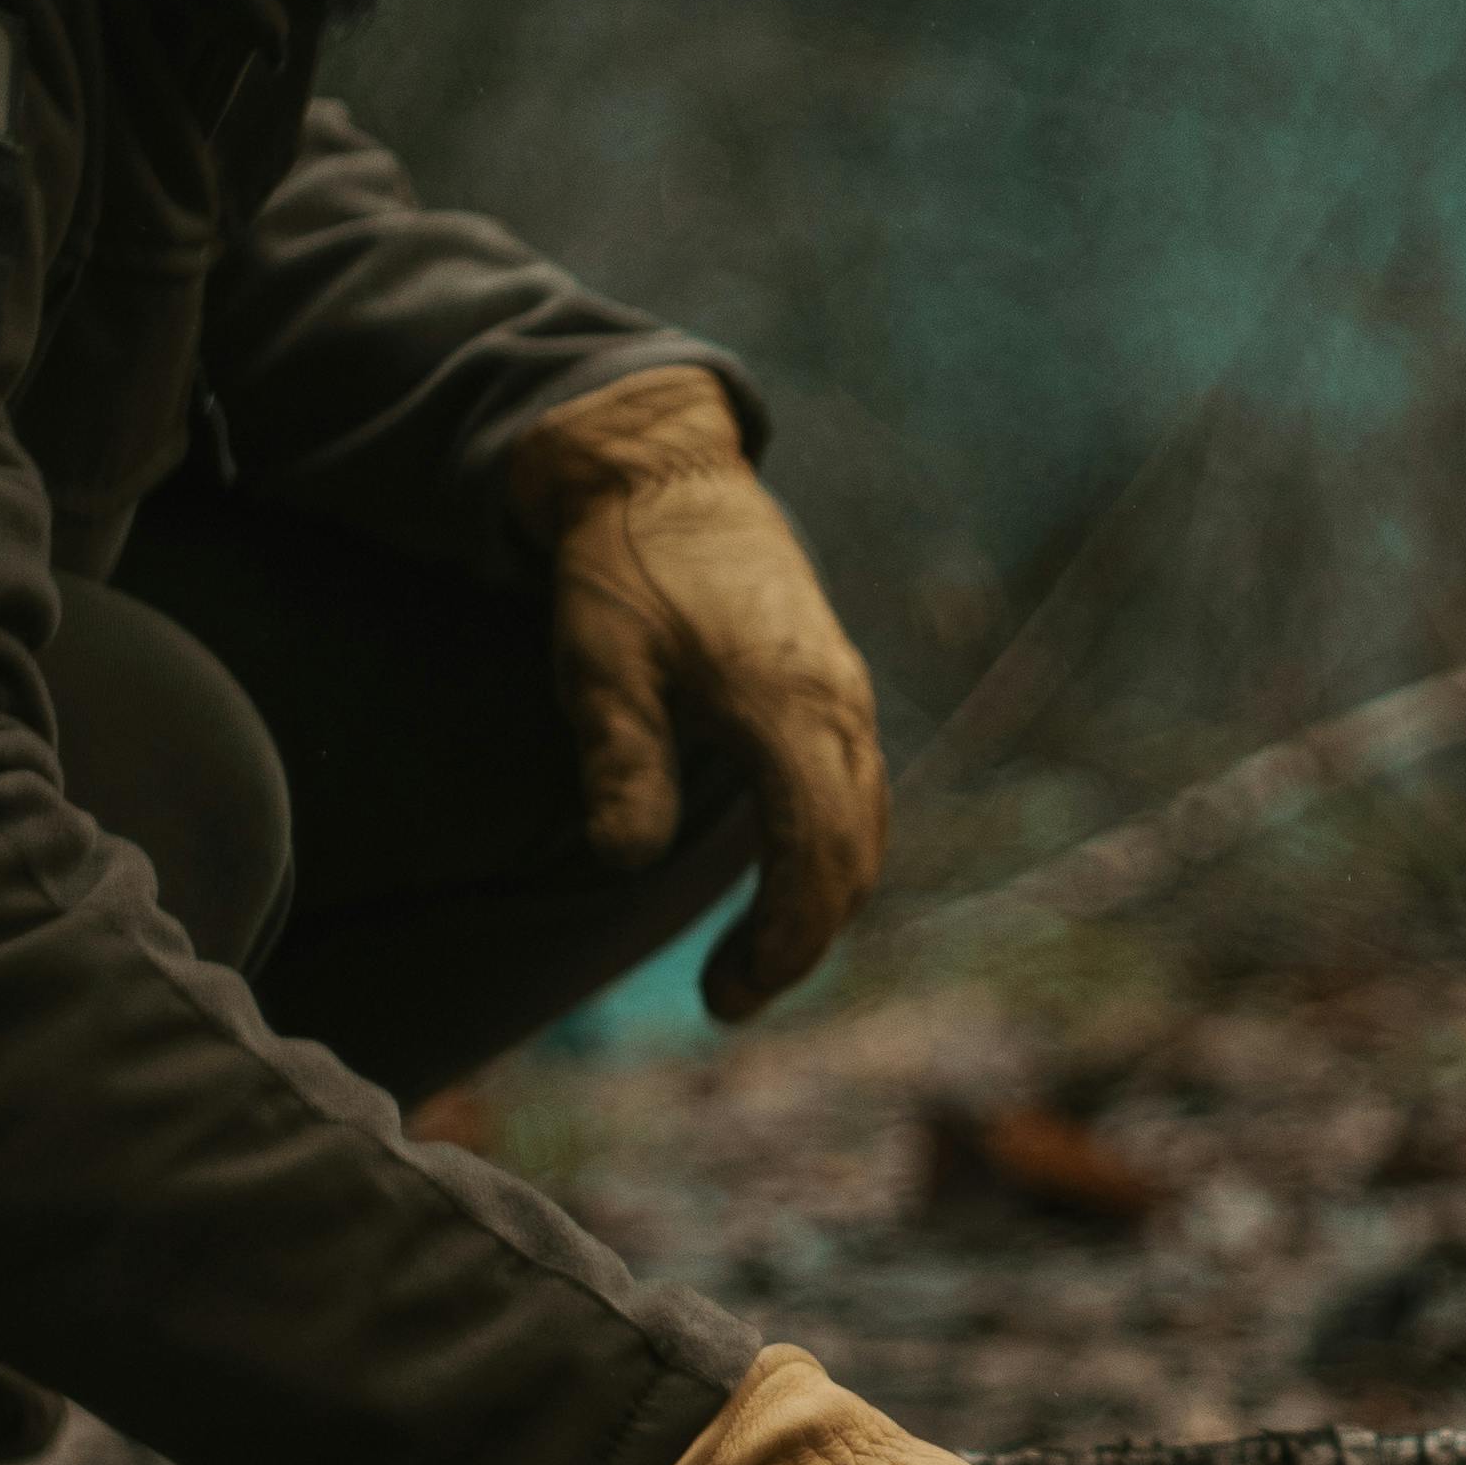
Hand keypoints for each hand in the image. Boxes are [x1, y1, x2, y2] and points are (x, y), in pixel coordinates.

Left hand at [505, 369, 886, 1003]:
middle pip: (856, 852)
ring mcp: (846, 692)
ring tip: (754, 955)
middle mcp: (838, 702)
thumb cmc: (624, 565)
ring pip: (867, 823)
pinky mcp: (836, 686)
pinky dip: (833, 851)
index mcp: (787, 702)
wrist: (663, 468)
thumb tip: (627, 859)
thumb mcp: (599, 663)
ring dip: (823, 898)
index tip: (725, 995)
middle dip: (804, 936)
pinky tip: (781, 876)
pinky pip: (858, 789)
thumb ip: (621, 759)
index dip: (782, 937)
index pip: (815, 850)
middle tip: (729, 994)